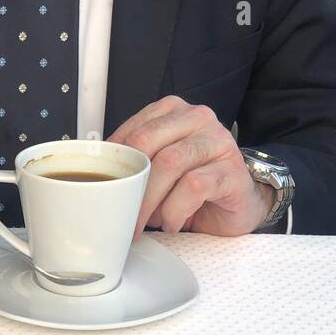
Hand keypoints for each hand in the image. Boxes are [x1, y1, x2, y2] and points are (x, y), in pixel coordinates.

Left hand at [108, 97, 274, 236]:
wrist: (237, 203)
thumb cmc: (193, 185)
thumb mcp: (158, 169)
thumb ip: (134, 164)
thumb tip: (97, 179)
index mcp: (172, 112)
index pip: (132, 131)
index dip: (115, 165)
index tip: (105, 190)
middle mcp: (196, 119)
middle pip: (147, 143)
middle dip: (129, 183)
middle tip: (121, 213)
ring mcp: (217, 142)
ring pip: (170, 163)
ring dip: (150, 200)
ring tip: (146, 222)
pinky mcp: (231, 170)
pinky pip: (194, 187)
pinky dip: (175, 210)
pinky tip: (172, 222)